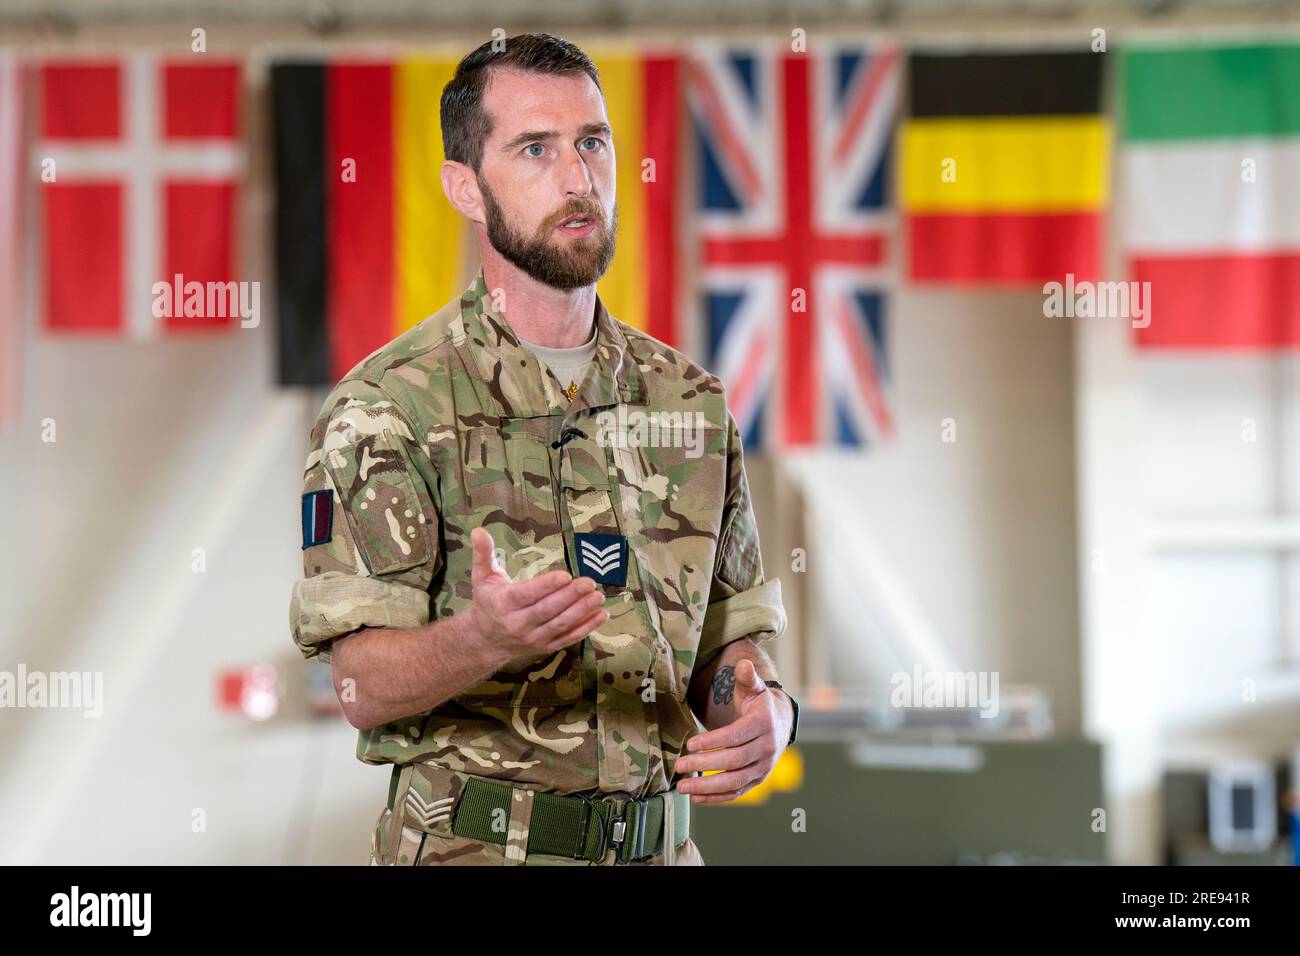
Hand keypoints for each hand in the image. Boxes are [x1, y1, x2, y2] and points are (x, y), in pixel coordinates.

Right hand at [466, 527, 607, 663]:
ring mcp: (533, 638)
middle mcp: (518, 623)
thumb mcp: (481, 577)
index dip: (547, 586)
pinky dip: (586, 628)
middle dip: (570, 597)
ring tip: (599, 596)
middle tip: (589, 582)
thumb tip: (479, 530)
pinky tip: (602, 615)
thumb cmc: (487, 602)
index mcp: (504, 604)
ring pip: (560, 624)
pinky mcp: (545, 646)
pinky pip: (568, 638)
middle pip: (547, 610)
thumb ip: (483, 553)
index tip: (566, 576)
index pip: (527, 594)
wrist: (484, 641)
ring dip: (581, 611)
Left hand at [673, 659, 791, 803]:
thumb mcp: (754, 688)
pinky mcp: (757, 780)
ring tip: (683, 786)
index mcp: (763, 725)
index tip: (691, 745)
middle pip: (733, 761)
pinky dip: (716, 798)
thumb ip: (747, 677)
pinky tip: (695, 797)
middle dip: (705, 764)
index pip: (736, 736)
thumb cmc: (758, 704)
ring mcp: (763, 768)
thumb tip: (743, 664)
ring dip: (707, 786)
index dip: (713, 741)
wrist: (780, 723)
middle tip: (680, 765)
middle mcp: (766, 749)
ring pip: (734, 781)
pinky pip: (736, 792)